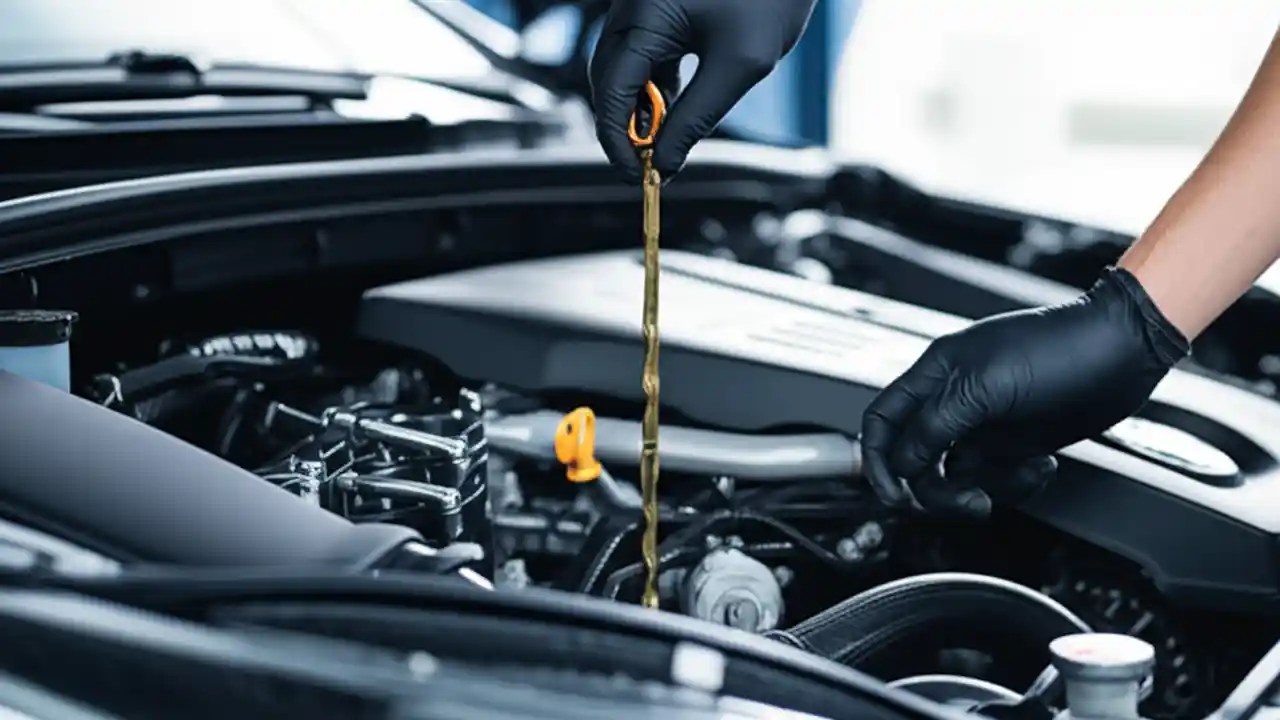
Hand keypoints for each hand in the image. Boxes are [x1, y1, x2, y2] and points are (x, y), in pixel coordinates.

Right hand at [589, 0, 816, 181]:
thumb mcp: (740, 66)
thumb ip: (697, 118)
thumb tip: (667, 162)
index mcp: (644, 16)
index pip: (611, 92)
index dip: (619, 142)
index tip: (639, 176)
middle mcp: (632, 8)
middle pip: (607, 82)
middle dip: (624, 128)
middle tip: (650, 166)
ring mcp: (642, 7)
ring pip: (622, 71)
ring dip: (639, 110)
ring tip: (664, 144)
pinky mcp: (658, 9)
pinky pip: (642, 56)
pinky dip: (652, 88)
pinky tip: (672, 113)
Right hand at [860, 268, 1189, 518]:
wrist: (1122, 351)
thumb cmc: (1058, 350)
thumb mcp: (985, 387)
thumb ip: (936, 424)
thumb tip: (905, 462)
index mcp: (936, 375)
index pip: (882, 420)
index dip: (878, 460)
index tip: (894, 494)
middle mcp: (954, 400)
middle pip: (916, 458)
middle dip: (937, 488)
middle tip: (967, 503)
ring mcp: (984, 423)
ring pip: (956, 475)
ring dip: (984, 488)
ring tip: (1019, 479)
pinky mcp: (1015, 441)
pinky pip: (996, 478)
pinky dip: (1017, 483)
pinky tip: (1043, 467)